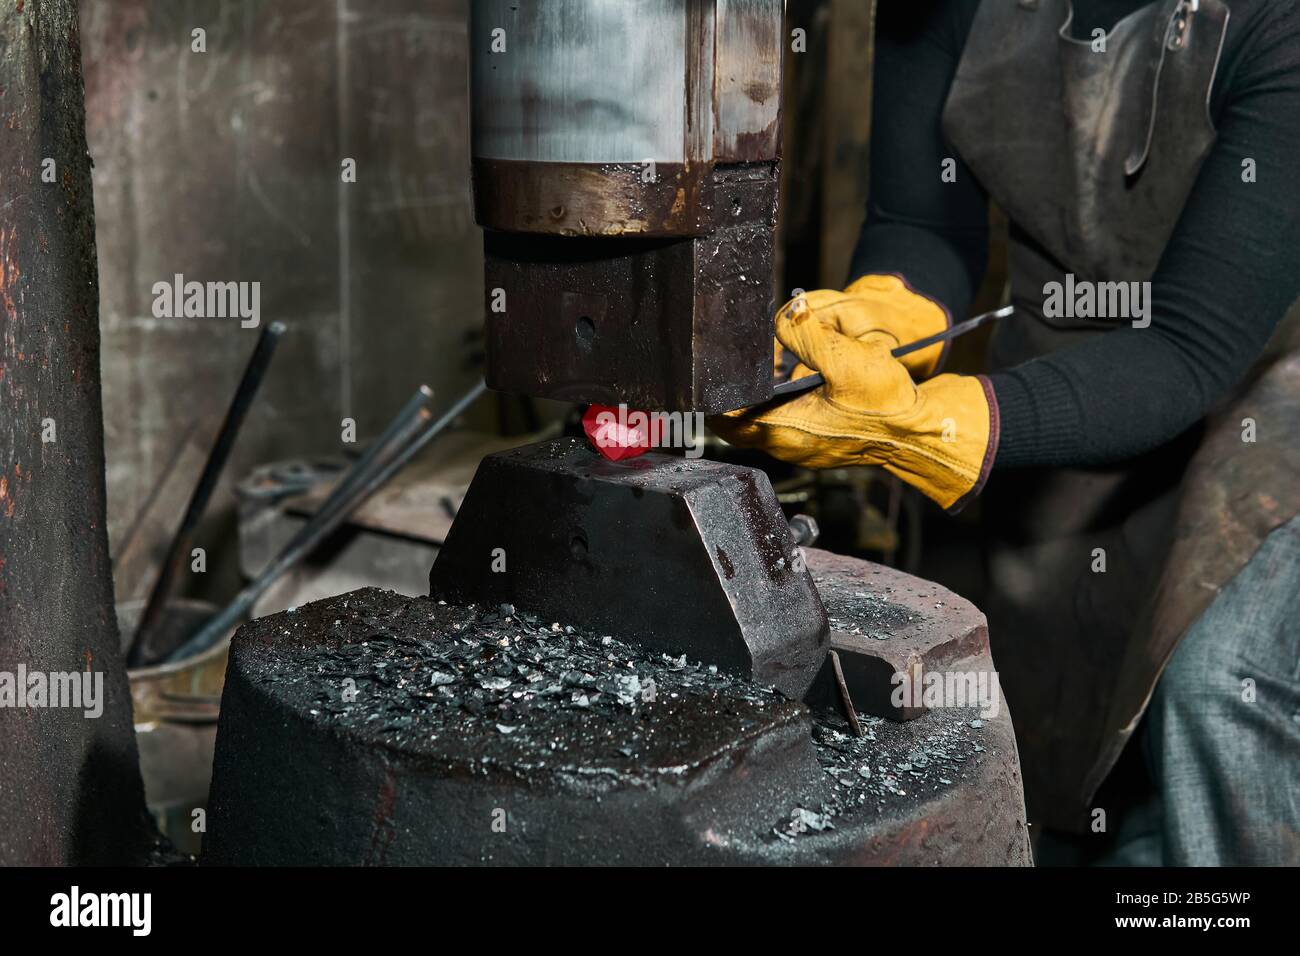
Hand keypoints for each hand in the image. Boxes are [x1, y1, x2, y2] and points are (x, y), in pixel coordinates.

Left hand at [713, 293, 996, 510]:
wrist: (922, 431)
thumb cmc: (888, 405)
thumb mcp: (849, 361)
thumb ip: (809, 337)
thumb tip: (781, 319)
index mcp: (782, 430)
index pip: (722, 419)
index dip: (711, 394)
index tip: (707, 369)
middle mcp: (785, 444)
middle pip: (736, 417)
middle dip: (736, 388)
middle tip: (740, 358)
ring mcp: (800, 445)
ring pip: (759, 416)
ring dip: (759, 390)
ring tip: (771, 359)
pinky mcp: (815, 440)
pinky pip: (782, 418)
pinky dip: (780, 396)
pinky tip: (798, 372)